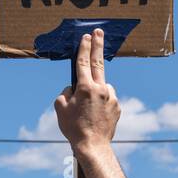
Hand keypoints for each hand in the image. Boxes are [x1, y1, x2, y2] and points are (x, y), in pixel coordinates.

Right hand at [54, 29, 119, 154]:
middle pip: (98, 63)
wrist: (93, 146)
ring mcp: (111, 97)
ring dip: (95, 89)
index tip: (86, 36)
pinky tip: (95, 114)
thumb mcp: (60, 108)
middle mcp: (101, 89)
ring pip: (102, 86)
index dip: (84, 48)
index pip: (84, 62)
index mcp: (85, 88)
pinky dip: (102, 101)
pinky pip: (107, 98)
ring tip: (87, 108)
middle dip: (98, 46)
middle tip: (99, 32)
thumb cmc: (73, 128)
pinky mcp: (117, 106)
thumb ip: (65, 92)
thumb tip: (73, 87)